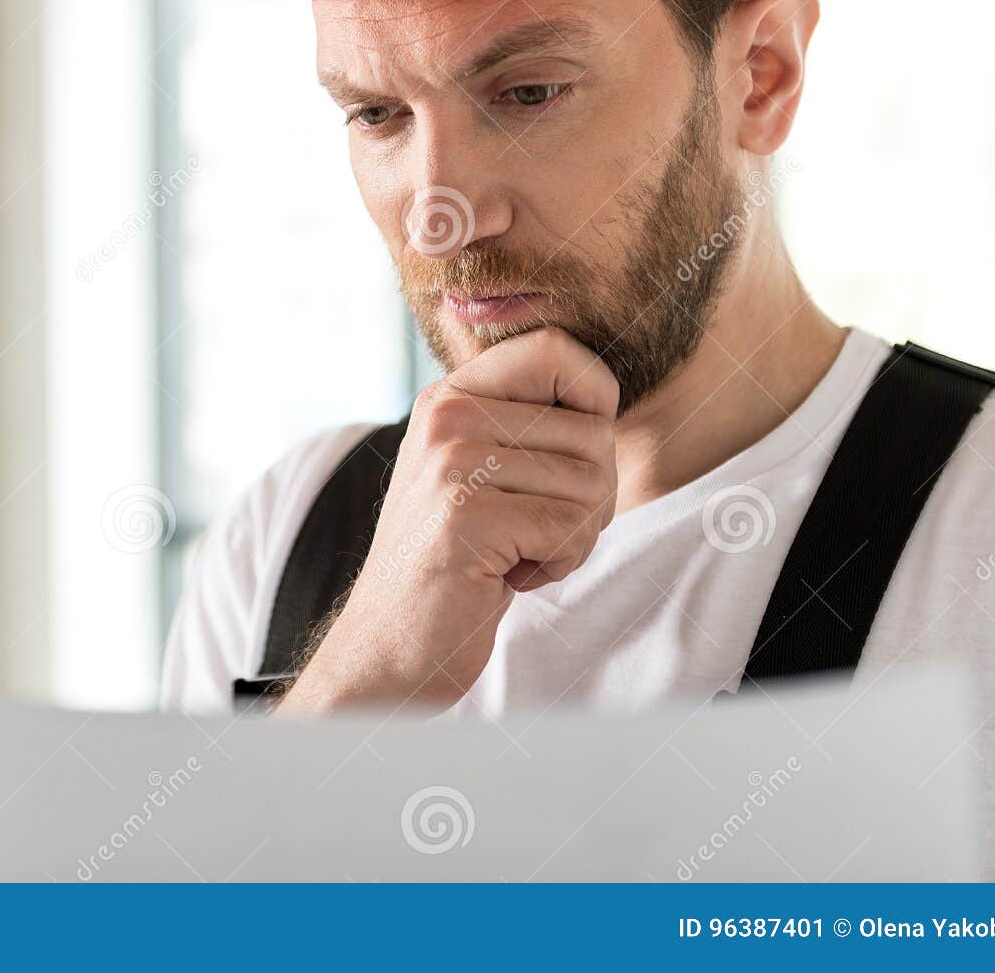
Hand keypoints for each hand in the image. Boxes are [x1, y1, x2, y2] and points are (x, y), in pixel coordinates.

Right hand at [276, 327, 618, 715]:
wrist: (389, 644)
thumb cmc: (454, 563)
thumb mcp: (478, 473)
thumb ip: (525, 426)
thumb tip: (605, 396)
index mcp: (449, 396)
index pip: (557, 349)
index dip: (597, 397)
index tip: (576, 456)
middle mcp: (447, 415)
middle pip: (595, 430)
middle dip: (592, 496)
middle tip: (538, 530)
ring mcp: (452, 462)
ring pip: (593, 483)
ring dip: (575, 536)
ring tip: (518, 553)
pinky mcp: (465, 516)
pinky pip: (572, 528)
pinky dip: (559, 564)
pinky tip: (510, 576)